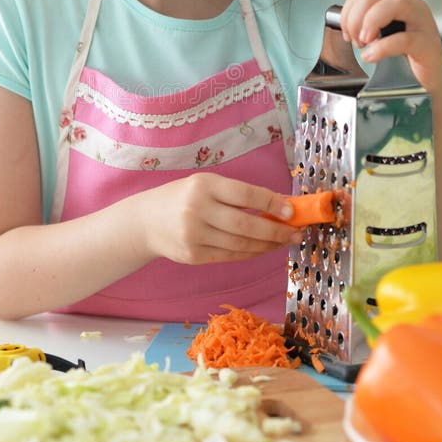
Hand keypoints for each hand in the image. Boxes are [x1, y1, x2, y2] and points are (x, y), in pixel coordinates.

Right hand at [134, 172, 301, 264]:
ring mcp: (194, 235)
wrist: (145, 221)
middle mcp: (197, 209)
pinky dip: (251, 253)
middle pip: (246, 225)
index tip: (292, 211)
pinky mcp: (193, 255)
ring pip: (241, 245)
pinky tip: (263, 248)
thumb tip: (279, 205)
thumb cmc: (182, 198)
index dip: (272, 203)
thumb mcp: (205, 185)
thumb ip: (237, 194)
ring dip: (267, 245)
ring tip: (284, 241)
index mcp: (203, 185)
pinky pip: (230, 256)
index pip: (245, 195)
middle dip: (276, 231)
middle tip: (296, 233)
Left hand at [340, 0, 441, 93]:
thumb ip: (367, 6)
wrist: (425, 88)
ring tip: (363, 43)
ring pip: (396, 3)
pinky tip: (371, 56)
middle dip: (355, 18)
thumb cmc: (403, 61)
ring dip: (370, 22)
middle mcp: (412, 6)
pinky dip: (382, 47)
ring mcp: (423, 23)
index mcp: (397, 2)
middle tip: (355, 41)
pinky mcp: (428, 45)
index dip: (348, 11)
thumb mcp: (380, 31)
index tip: (347, 33)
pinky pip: (405, 38)